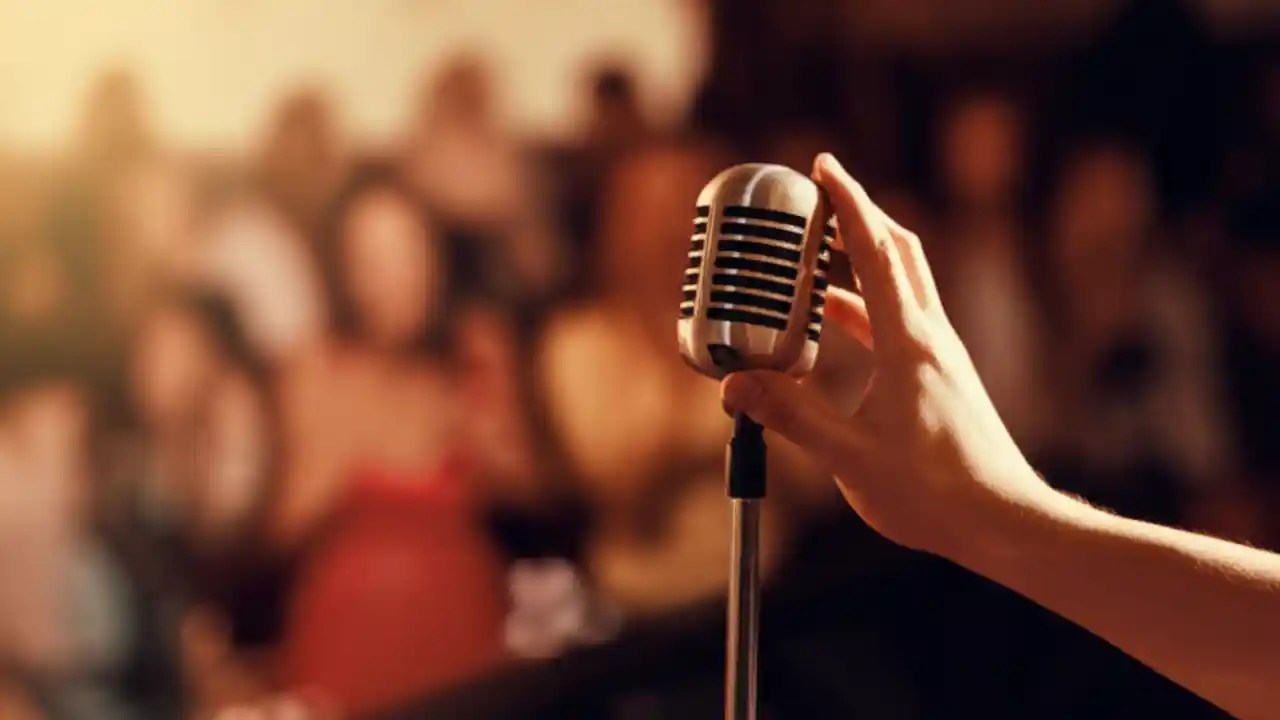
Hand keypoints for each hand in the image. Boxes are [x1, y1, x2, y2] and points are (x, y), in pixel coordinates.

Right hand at [722, 154, 1055, 558]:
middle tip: (821, 196)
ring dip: (861, 259)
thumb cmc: (934, 492)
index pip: (876, 252)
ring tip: (815, 257)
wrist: (1002, 521)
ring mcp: (940, 356)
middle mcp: (930, 338)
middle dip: (859, 214)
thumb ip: (790, 416)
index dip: (848, 202)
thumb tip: (736, 385)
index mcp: (909, 344)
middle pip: (899, 251)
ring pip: (903, 284)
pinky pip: (900, 319)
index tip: (824, 165)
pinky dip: (866, 305)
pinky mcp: (941, 377)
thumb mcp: (848, 457)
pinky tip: (837, 324)